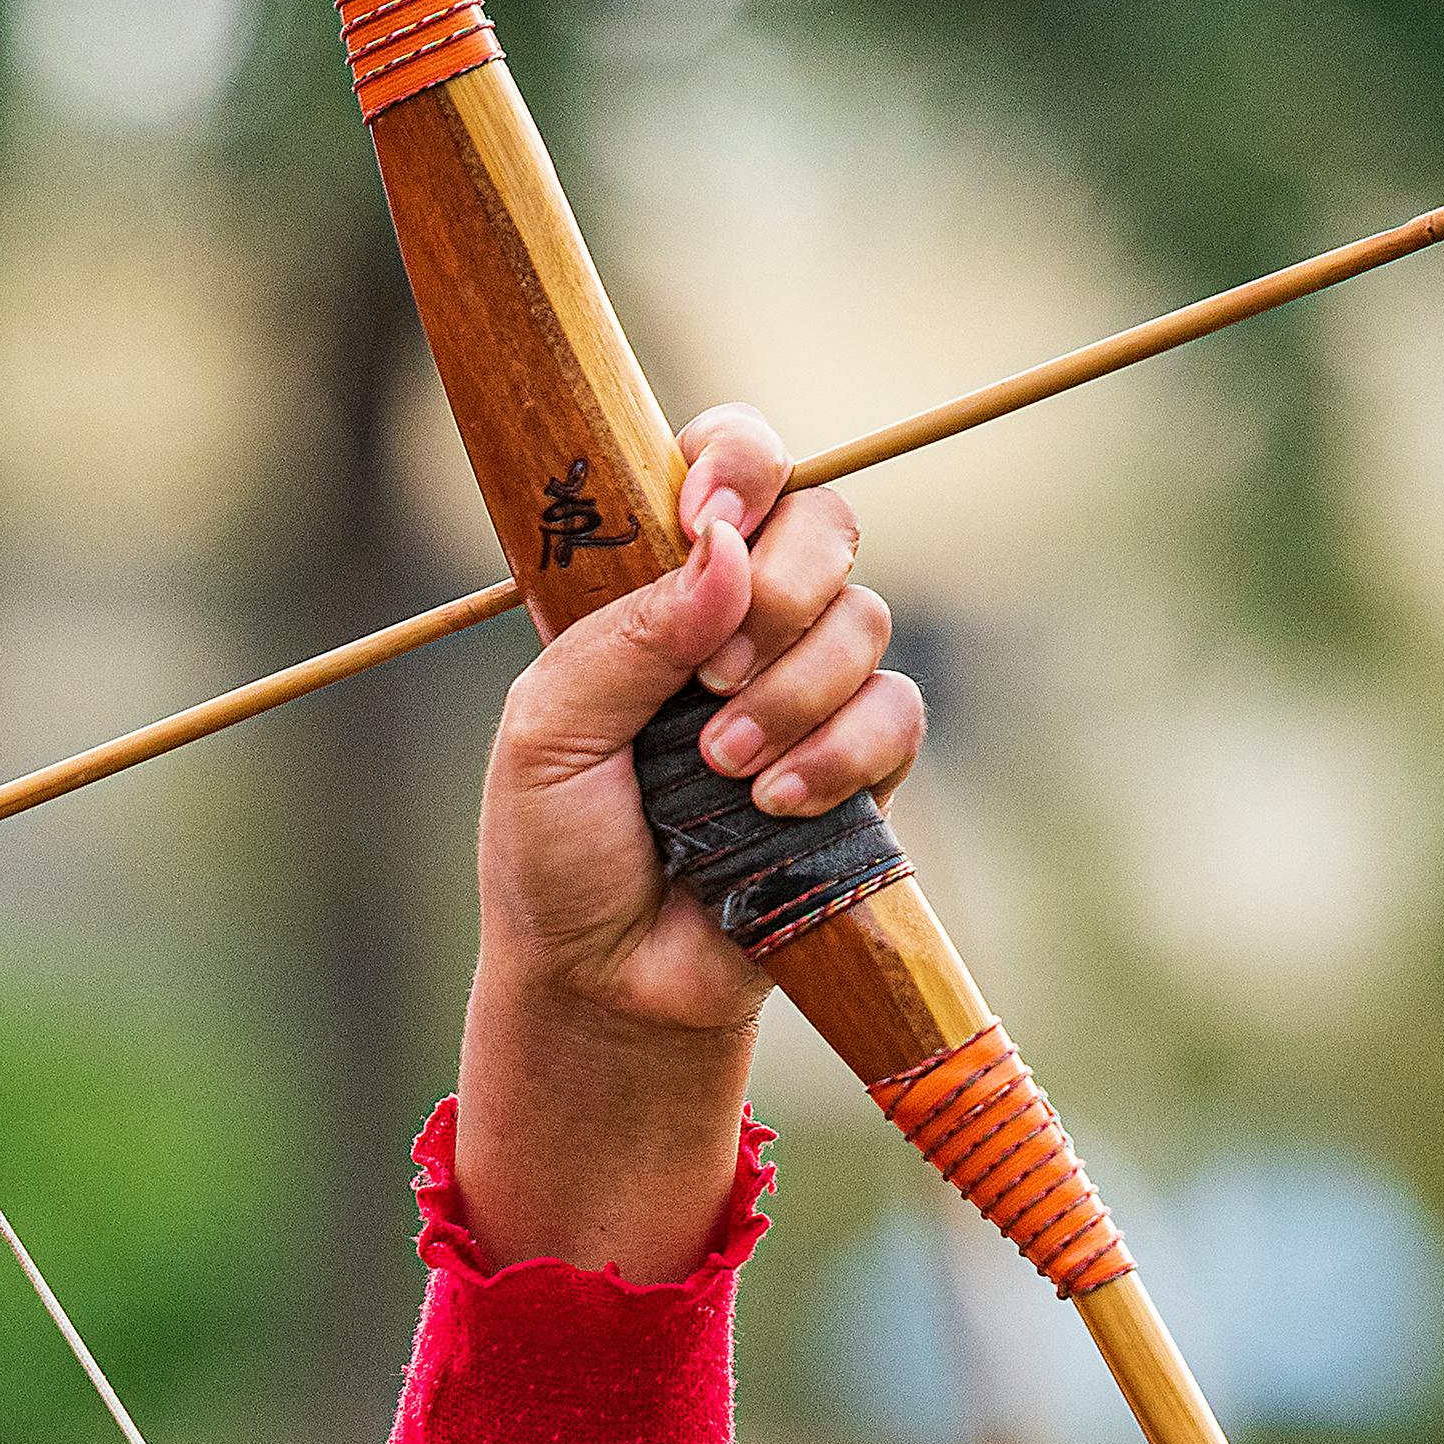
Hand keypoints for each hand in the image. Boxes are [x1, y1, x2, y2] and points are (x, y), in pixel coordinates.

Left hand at [477, 402, 918, 1045]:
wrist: (607, 981)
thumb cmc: (556, 851)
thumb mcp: (547, 730)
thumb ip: (627, 634)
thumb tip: (723, 546)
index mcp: (658, 582)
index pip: (730, 462)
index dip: (740, 463)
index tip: (708, 518)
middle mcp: (743, 618)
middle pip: (824, 518)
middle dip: (784, 586)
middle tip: (716, 673)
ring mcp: (807, 687)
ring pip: (863, 621)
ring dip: (793, 694)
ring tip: (721, 769)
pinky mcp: (859, 766)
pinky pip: (895, 714)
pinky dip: (839, 755)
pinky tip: (774, 806)